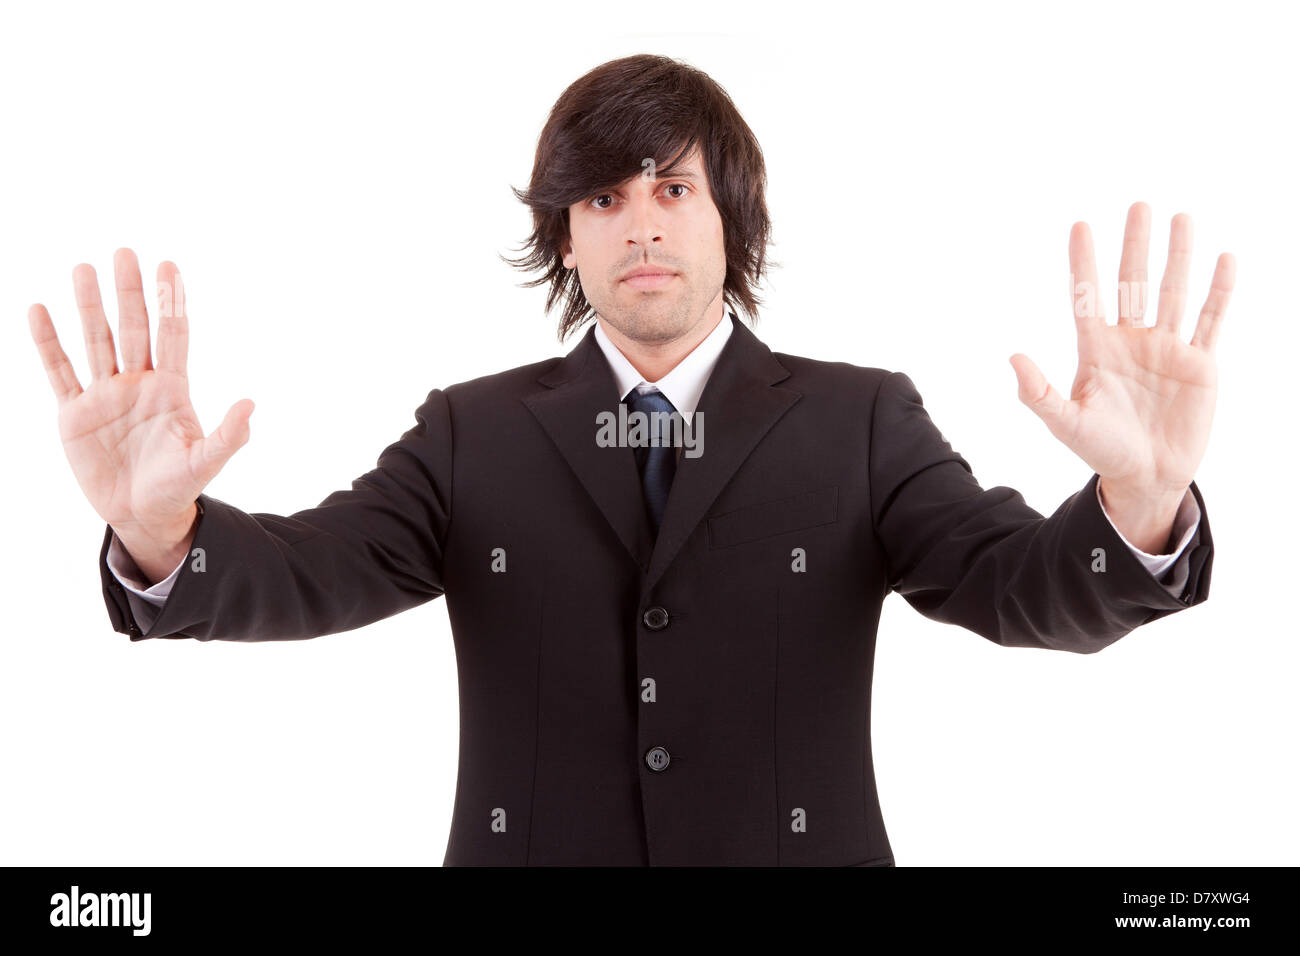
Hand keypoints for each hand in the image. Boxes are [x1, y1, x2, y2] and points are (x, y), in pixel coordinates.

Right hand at [28, 249, 253, 539]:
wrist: (143, 514)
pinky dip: (48, 343)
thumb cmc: (178, 487)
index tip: (168, 266)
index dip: (170, 302)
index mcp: (172, 389)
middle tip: (125, 252)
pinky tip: (39, 311)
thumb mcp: (205, 463)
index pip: (172, 334)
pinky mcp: (75, 413)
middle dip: (130, 291)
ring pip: (97, 340)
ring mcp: (105, 395)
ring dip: (89, 306)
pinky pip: (59, 371)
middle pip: (133, 328)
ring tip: (83, 268)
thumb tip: (250, 404)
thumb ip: (228, 436)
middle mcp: (138, 384)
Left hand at [1009, 202, 1234, 506]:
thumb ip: (1038, 393)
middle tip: (1138, 205)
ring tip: (1180, 217)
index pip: (1088, 296)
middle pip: (1134, 282)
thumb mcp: (1065, 423)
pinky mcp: (1199, 364)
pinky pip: (1211, 321)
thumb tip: (1013, 358)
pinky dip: (1220, 292)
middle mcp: (1132, 341)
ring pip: (1174, 292)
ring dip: (1178, 256)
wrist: (1146, 477)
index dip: (1084, 262)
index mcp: (1096, 350)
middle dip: (1136, 245)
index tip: (1080, 225)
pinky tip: (1224, 260)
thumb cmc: (1101, 450)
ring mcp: (1167, 349)